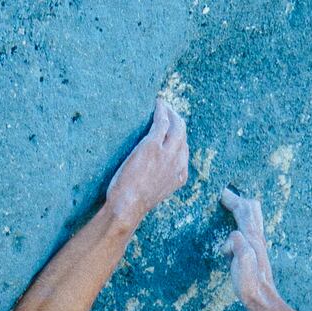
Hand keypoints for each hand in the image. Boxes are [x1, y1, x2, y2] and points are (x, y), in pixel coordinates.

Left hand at [106, 97, 188, 225]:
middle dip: (178, 121)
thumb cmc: (133, 204)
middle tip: (169, 112)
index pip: (184, 150)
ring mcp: (167, 153)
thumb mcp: (153, 194)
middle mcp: (178, 162)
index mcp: (180, 176)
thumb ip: (157, 182)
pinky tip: (157, 103)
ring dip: (171, 113)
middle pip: (183, 135)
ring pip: (176, 126)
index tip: (171, 131)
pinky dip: (161, 110)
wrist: (127, 207)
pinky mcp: (152, 145)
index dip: (178, 138)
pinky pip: (162, 122)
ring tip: (163, 106)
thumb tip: (149, 176)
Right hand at [221, 187, 277, 310]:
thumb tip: (233, 235)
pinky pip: (250, 230)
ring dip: (242, 209)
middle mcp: (257, 238)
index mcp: (252, 237)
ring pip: (253, 219)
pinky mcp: (256, 254)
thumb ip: (238, 242)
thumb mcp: (242, 260)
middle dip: (238, 201)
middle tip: (225, 197)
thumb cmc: (250, 284)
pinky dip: (243, 221)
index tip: (220, 193)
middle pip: (251, 210)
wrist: (262, 300)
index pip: (243, 211)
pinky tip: (237, 228)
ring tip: (233, 205)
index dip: (232, 200)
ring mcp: (258, 245)